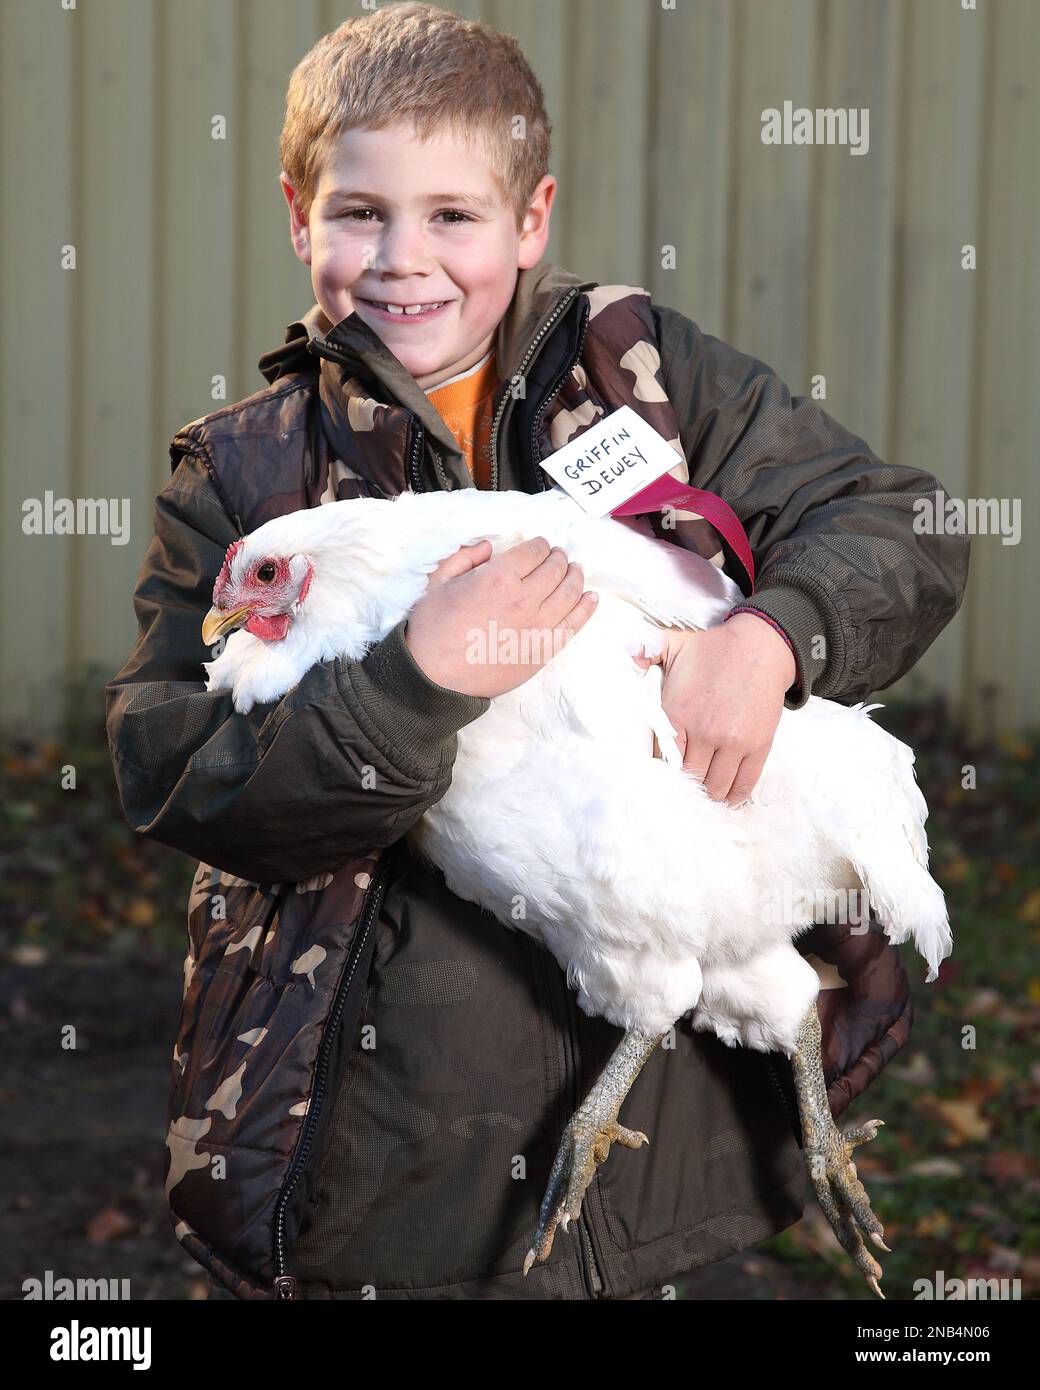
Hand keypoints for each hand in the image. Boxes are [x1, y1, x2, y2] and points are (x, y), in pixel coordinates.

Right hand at [404, 537, 598, 698]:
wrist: (435, 678)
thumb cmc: (433, 631)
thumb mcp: (438, 582)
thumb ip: (465, 557)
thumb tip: (488, 547)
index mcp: (498, 578)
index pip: (534, 551)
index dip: (541, 545)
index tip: (541, 546)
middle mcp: (524, 599)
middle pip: (555, 569)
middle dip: (559, 558)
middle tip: (559, 556)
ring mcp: (537, 627)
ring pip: (570, 593)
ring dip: (576, 577)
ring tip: (577, 571)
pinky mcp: (543, 650)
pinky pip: (574, 624)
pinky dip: (586, 608)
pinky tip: (591, 598)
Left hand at [636, 613, 795, 804]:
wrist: (761, 645)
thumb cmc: (714, 648)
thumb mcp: (674, 644)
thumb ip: (647, 650)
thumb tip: (628, 653)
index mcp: (678, 712)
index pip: (662, 757)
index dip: (662, 768)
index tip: (663, 774)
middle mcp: (704, 731)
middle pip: (688, 776)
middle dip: (685, 783)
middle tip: (684, 786)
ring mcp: (733, 741)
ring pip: (715, 786)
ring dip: (708, 792)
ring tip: (705, 791)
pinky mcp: (758, 746)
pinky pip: (744, 783)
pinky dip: (735, 796)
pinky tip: (727, 797)